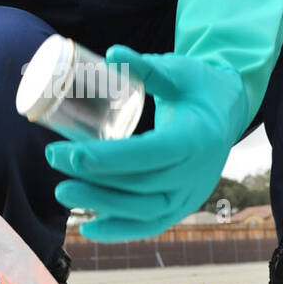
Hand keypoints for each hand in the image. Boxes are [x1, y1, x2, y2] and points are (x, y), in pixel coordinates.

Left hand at [44, 44, 248, 241]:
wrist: (228, 112)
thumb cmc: (198, 86)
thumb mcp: (179, 70)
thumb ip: (146, 66)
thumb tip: (112, 53)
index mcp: (195, 138)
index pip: (147, 154)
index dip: (106, 158)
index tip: (69, 152)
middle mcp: (196, 173)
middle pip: (139, 185)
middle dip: (92, 177)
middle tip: (53, 158)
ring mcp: (190, 194)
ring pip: (142, 209)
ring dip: (100, 205)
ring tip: (62, 192)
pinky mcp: (182, 206)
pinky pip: (150, 224)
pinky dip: (118, 230)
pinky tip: (87, 228)